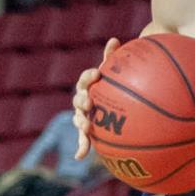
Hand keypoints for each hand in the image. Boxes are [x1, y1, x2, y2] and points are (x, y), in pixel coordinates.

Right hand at [70, 37, 119, 160]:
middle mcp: (83, 101)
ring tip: (86, 126)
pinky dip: (80, 147)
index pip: (85, 80)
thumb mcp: (115, 74)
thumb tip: (113, 39)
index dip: (89, 77)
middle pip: (79, 100)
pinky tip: (79, 156)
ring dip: (81, 122)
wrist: (115, 105)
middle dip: (82, 101)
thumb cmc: (115, 86)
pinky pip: (83, 140)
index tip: (97, 74)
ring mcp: (84, 116)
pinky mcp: (87, 132)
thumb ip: (113, 58)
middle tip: (89, 101)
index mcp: (89, 86)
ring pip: (79, 119)